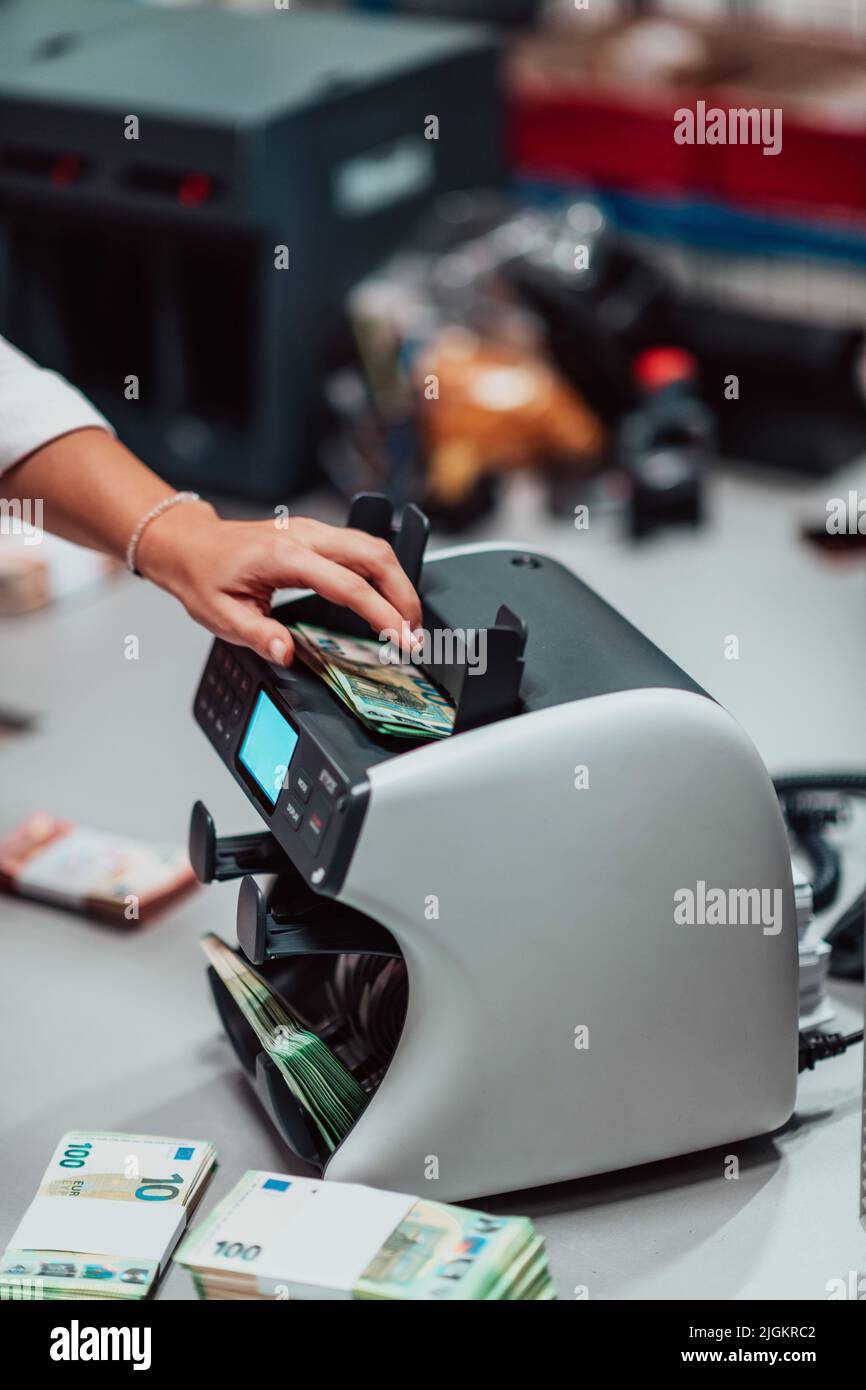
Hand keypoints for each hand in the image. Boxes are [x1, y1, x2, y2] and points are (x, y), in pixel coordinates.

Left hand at [136, 503, 422, 665]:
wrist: (190, 544)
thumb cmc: (204, 575)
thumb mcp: (221, 615)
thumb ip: (259, 636)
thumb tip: (288, 654)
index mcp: (283, 556)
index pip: (348, 585)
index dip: (381, 614)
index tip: (401, 639)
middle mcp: (303, 536)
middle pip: (374, 555)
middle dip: (404, 594)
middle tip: (413, 633)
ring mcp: (312, 530)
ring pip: (372, 546)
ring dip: (397, 581)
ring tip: (405, 621)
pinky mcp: (316, 533)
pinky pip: (360, 547)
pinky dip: (382, 573)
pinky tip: (384, 598)